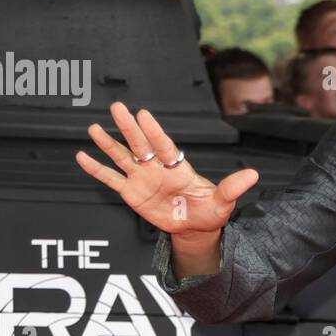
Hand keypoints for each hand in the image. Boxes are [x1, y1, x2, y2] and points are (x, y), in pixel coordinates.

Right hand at [75, 102, 258, 238]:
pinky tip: (82, 156)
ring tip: (94, 128)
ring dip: (108, 143)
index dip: (154, 131)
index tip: (143, 114)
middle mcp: (157, 168)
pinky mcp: (131, 192)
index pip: (164, 146)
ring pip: (123, 157)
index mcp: (178, 168)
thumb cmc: (209, 211)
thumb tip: (253, 175)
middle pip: (141, 145)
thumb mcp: (223, 202)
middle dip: (129, 128)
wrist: (194, 227)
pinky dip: (97, 168)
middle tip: (117, 108)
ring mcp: (142, 178)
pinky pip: (111, 178)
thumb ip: (232, 188)